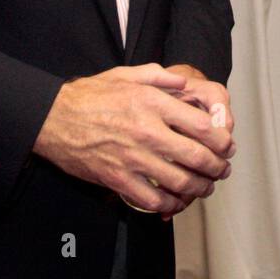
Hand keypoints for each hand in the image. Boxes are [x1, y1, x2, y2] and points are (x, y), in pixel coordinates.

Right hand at [34, 63, 233, 216]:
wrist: (53, 119)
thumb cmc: (89, 96)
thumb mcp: (126, 75)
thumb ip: (160, 77)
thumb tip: (184, 83)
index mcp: (152, 104)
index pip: (201, 126)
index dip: (222, 139)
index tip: (226, 144)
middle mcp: (147, 132)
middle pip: (197, 157)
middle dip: (217, 167)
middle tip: (222, 169)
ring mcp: (133, 158)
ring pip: (180, 181)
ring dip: (199, 188)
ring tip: (205, 187)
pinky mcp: (118, 179)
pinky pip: (153, 199)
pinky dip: (170, 203)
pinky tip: (176, 200)